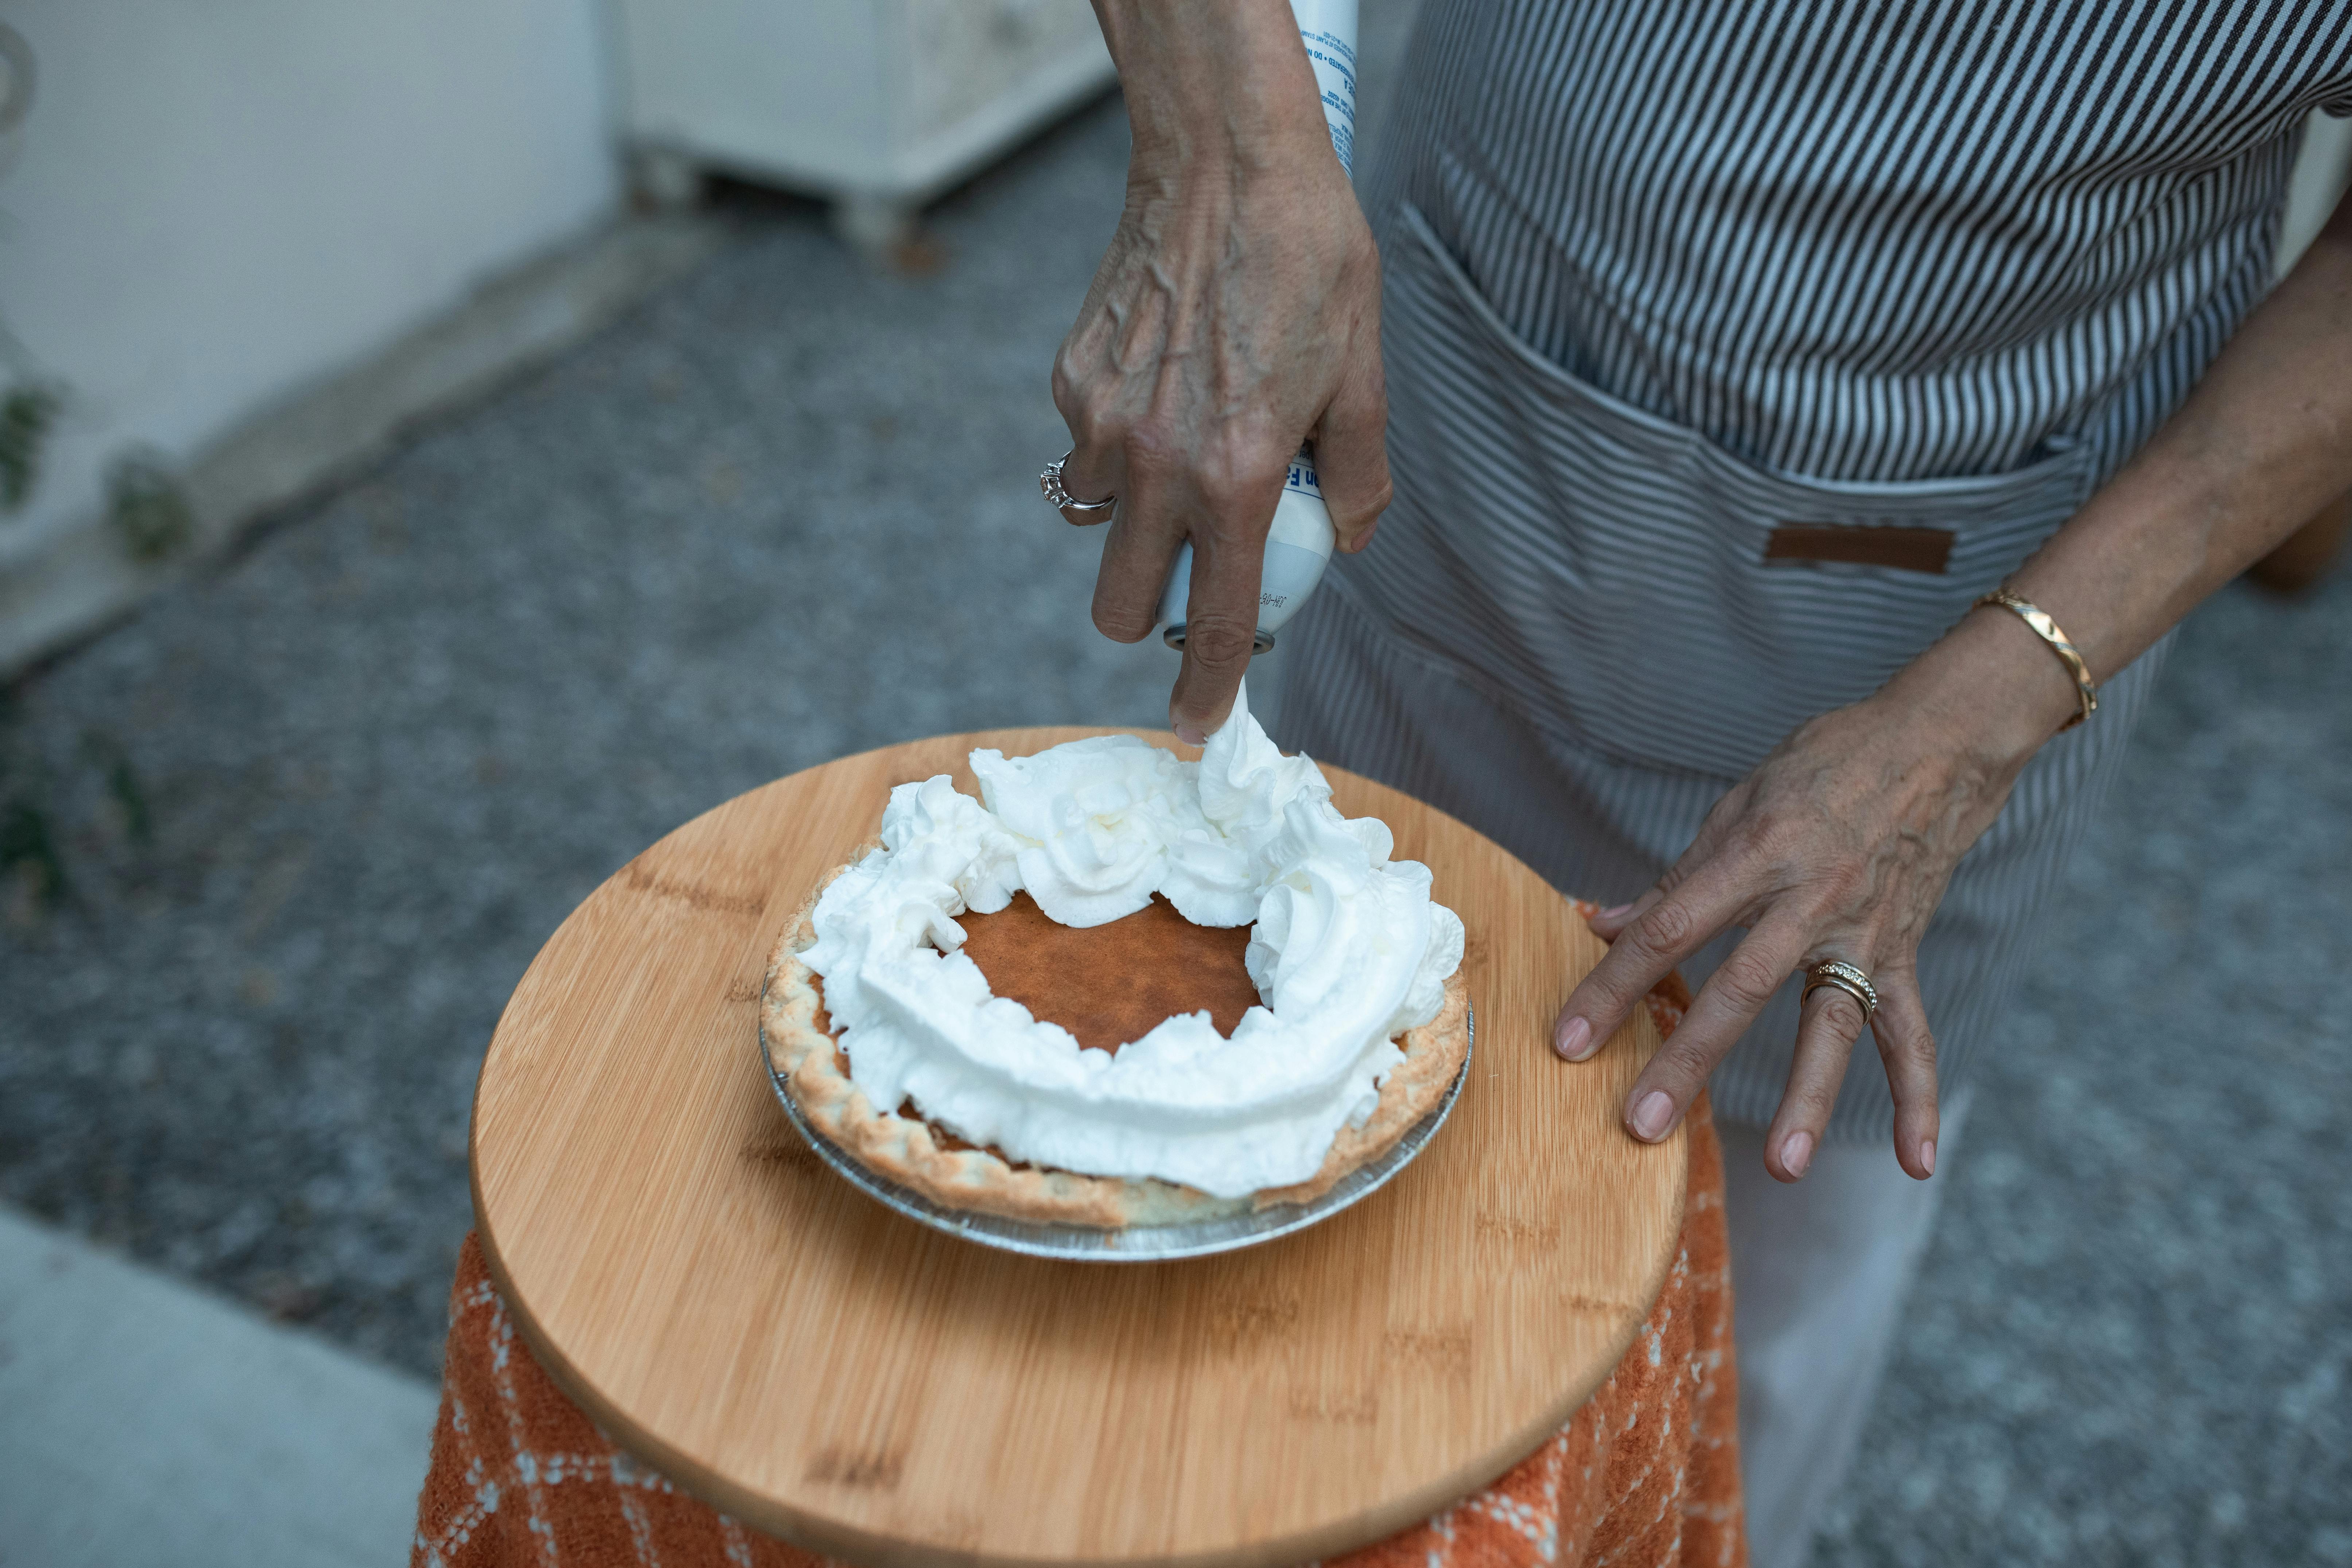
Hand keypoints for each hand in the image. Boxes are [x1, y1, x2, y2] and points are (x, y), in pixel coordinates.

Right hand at [1053, 0, 1389, 743]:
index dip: (1208, 686)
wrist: (1225, 159)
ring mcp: (1100, 422)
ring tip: (1179, 455)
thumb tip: (1342, 538)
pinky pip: (1085, 447)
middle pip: (1123, 604)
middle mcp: (1155, 462)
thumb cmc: (1307, 257)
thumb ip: (1354, 474)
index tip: (1196, 724)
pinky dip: (1118, 441)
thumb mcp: (1361, 372)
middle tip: (1189, 580)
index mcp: (1233, 475)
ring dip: (1131, 520)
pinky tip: (1161, 382)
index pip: (1220, 617)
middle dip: (1152, 615)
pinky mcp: (1071, 380)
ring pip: (1094, 526)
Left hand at [1551, 614, 2076, 1181]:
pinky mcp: (1904, 950)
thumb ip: (1675, 876)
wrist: (1939, 740)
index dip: (1613, 985)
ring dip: (1807, 1099)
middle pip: (1739, 989)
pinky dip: (1919, 1097)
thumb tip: (1601, 923)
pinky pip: (1911, 1032)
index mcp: (1756, 853)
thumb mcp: (1740, 802)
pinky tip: (1917, 1161)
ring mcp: (1862, 930)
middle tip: (1640, 1126)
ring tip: (1783, 1168)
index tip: (1569, 1039)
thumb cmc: (1827, 763)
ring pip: (1830, 1023)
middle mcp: (1809, 898)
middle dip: (1686, 1062)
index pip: (1669, 930)